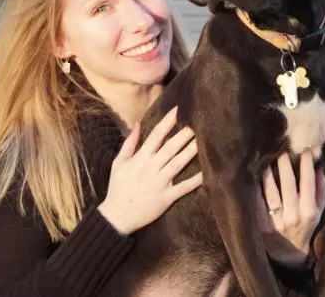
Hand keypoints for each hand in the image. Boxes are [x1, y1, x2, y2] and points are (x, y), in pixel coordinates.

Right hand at [98, 107, 202, 234]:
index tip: (179, 109)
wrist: (117, 216)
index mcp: (140, 158)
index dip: (169, 121)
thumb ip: (129, 142)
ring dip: (191, 151)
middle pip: (171, 147)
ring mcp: (160, 183)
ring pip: (178, 163)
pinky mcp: (167, 198)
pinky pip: (183, 187)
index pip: (157, 135)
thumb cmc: (118, 187)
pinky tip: (207, 172)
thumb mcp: (119, 162)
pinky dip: (195, 180)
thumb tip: (138, 123)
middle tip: (198, 120)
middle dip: (184, 133)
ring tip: (204, 139)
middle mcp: (151, 168)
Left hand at [256, 150, 324, 266]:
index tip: (305, 150)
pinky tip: (253, 174)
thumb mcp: (318, 212)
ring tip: (266, 158)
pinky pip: (257, 202)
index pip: (308, 183)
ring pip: (271, 192)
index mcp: (309, 211)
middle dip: (285, 165)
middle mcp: (294, 216)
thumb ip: (321, 190)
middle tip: (282, 149)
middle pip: (288, 185)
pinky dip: (255, 187)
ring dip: (268, 174)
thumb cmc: (304, 226)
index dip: (307, 165)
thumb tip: (320, 168)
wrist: (288, 253)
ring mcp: (277, 221)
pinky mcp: (261, 224)